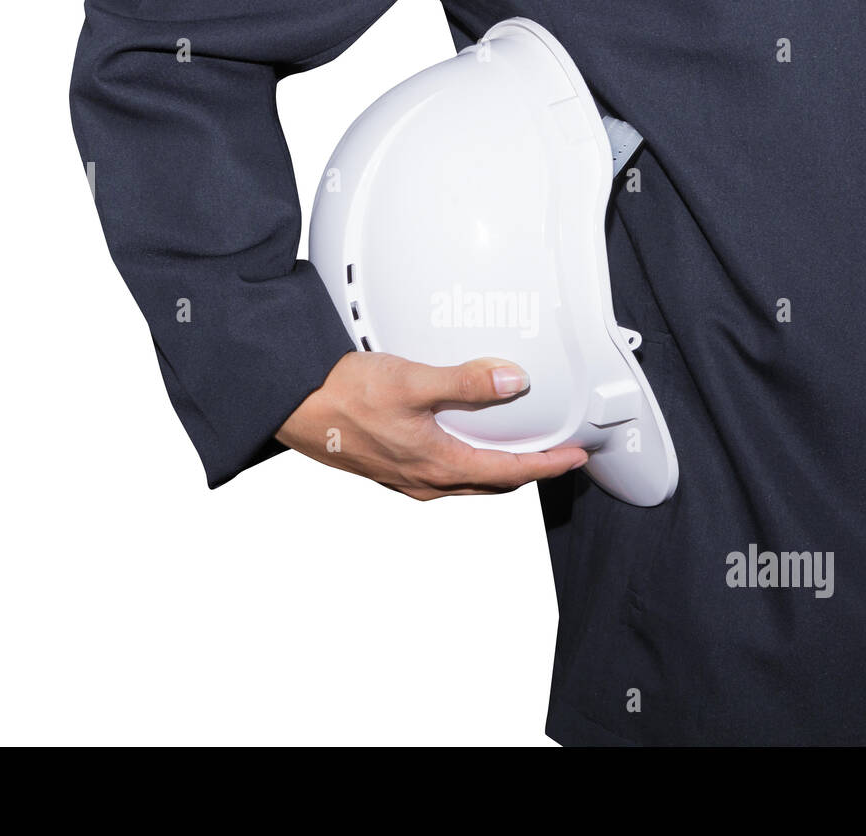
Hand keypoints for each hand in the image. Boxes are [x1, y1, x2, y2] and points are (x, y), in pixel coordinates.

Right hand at [275, 352, 587, 499]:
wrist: (290, 405)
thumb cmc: (343, 394)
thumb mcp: (411, 381)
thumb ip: (465, 383)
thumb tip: (513, 382)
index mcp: (438, 466)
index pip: (510, 472)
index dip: (548, 465)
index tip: (575, 458)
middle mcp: (424, 482)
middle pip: (491, 484)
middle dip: (526, 471)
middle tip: (553, 454)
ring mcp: (403, 479)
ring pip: (465, 483)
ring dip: (494, 469)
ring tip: (513, 447)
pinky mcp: (387, 469)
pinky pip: (440, 474)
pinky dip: (464, 463)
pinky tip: (458, 439)